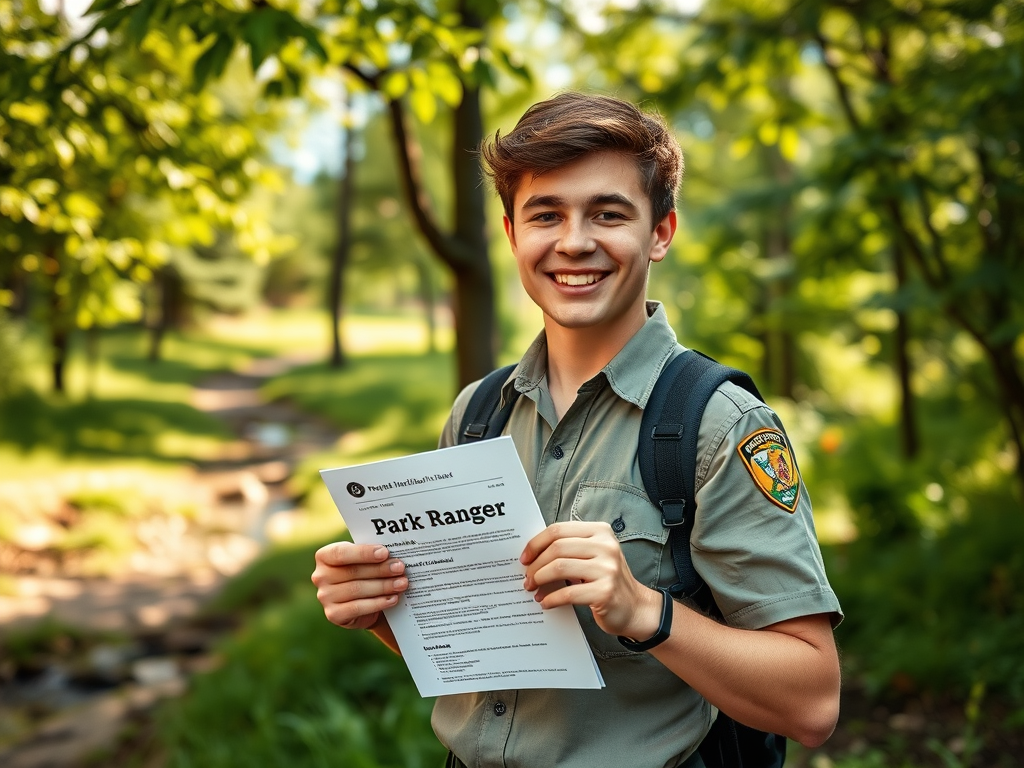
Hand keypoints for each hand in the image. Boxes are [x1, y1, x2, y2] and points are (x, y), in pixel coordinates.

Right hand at [311, 542, 407, 629]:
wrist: (363, 602)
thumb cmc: (365, 573)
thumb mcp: (365, 560)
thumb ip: (373, 555)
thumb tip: (394, 556)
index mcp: (324, 556)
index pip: (341, 553)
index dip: (363, 553)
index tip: (384, 552)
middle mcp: (320, 576)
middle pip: (352, 572)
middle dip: (380, 569)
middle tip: (400, 568)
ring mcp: (324, 597)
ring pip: (357, 590)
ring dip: (383, 586)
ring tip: (402, 583)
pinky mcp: (333, 614)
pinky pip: (357, 608)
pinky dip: (378, 603)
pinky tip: (393, 598)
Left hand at [519, 521, 661, 639]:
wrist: (636, 608)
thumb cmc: (607, 580)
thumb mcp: (594, 555)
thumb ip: (570, 548)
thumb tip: (532, 555)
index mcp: (600, 531)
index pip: (558, 530)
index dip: (536, 543)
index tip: (525, 558)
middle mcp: (606, 546)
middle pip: (557, 548)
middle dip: (535, 565)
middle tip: (527, 578)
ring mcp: (607, 568)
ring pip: (559, 567)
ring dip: (540, 579)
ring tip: (533, 589)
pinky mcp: (605, 592)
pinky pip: (568, 593)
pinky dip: (551, 598)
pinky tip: (546, 602)